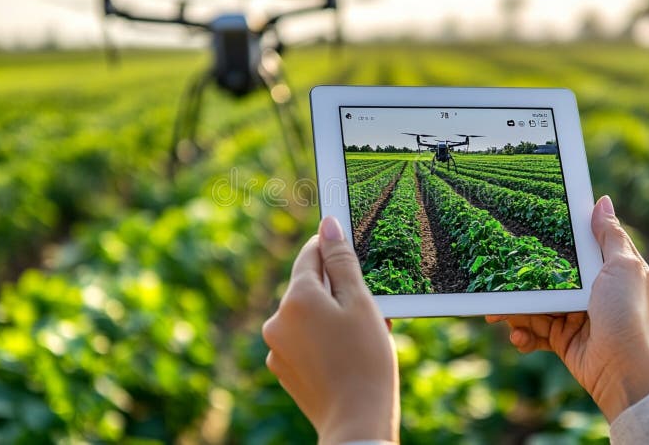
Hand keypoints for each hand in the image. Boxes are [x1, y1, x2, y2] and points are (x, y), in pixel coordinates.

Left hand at [262, 216, 398, 443]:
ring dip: (332, 316)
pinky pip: (303, 341)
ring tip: (365, 336)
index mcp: (296, 298)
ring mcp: (276, 348)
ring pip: (308, 316)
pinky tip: (348, 354)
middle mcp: (277, 320)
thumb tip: (328, 225)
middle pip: (309, 287)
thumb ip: (341, 261)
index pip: (311, 254)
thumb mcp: (360, 302)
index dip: (333, 248)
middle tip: (372, 307)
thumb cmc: (365, 359)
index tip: (352, 249)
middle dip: (339, 290)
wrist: (357, 423)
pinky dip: (323, 340)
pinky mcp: (283, 369)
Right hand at [486, 196, 648, 421]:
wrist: (626, 372)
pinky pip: (533, 331)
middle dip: (518, 279)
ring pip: (532, 304)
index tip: (522, 227)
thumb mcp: (623, 268)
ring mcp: (573, 315)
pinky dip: (522, 334)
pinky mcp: (561, 339)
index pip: (573, 246)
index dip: (550, 238)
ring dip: (513, 310)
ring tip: (497, 315)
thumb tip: (602, 200)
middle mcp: (587, 291)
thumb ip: (609, 236)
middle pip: (544, 276)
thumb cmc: (629, 315)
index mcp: (604, 269)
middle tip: (495, 279)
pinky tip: (519, 337)